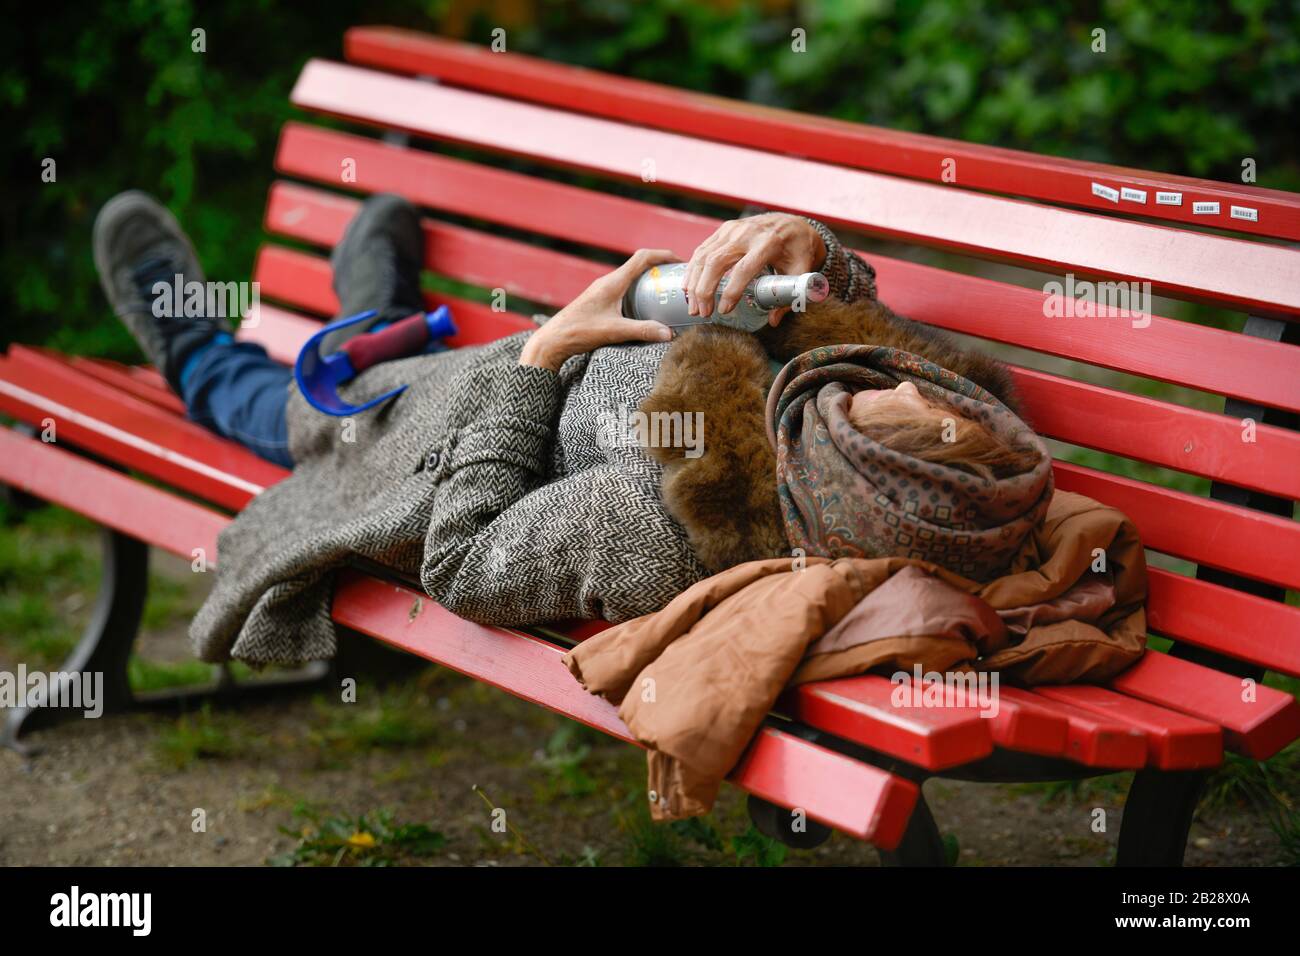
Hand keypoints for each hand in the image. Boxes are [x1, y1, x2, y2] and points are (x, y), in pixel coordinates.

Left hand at [519, 248, 677, 370]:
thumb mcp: (614, 332)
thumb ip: (642, 330)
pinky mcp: (599, 299)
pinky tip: (644, 305)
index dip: (663, 255)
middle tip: (677, 278)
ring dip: (649, 279)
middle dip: (660, 267)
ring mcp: (602, 290)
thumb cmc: (579, 332)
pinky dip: (638, 290)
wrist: (552, 340)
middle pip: (638, 265)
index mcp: (612, 282)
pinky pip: (623, 288)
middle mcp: (607, 282)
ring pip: (630, 277)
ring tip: (666, 290)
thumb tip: (669, 333)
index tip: (679, 261)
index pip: (642, 258)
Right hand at [683, 213, 825, 325]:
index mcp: (769, 242)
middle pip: (716, 261)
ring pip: (704, 256)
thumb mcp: (800, 271)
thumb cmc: (797, 250)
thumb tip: (773, 320)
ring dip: (695, 283)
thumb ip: (789, 294)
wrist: (792, 223)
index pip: (744, 268)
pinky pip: (702, 250)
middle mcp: (747, 233)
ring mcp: (732, 229)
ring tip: (694, 307)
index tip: (725, 310)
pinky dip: (692, 270)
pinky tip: (688, 288)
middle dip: (705, 290)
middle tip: (703, 313)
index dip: (732, 291)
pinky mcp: (724, 230)